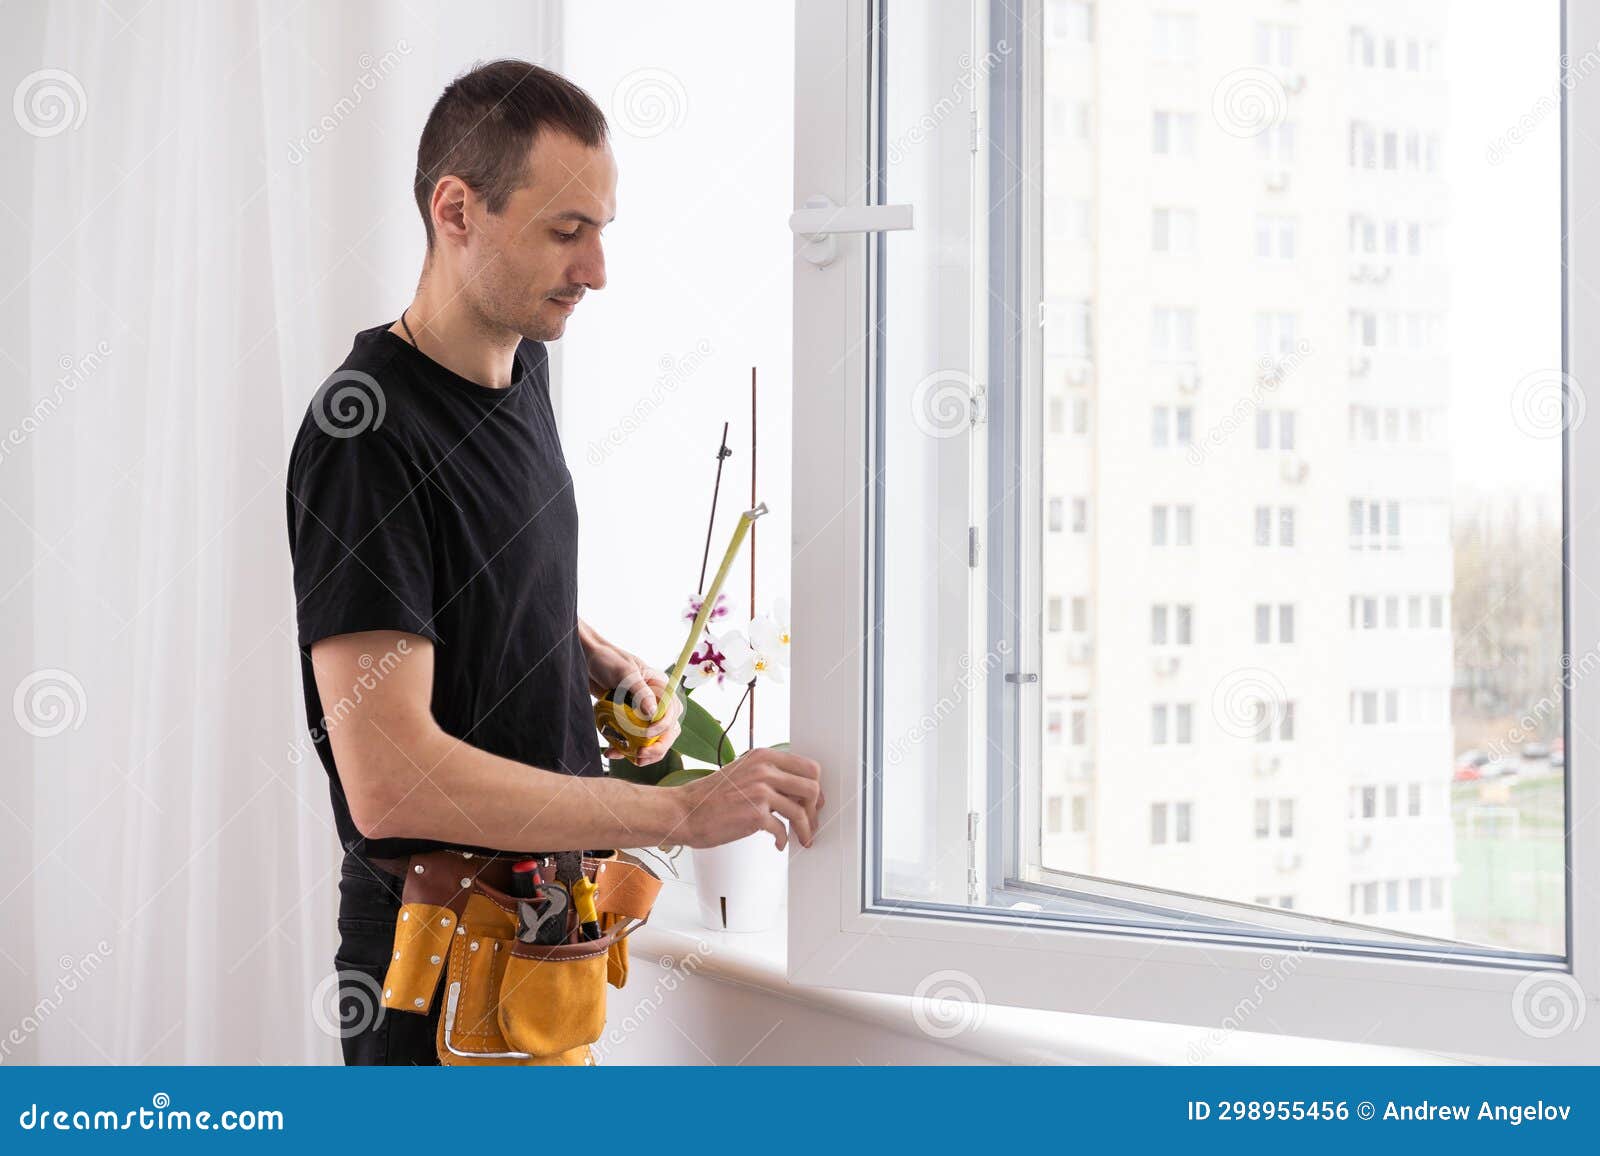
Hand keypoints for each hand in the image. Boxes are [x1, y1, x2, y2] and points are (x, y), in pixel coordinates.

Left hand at [599, 661, 682, 766]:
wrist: (587, 661)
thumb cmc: (608, 660)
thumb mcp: (624, 673)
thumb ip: (640, 691)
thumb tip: (652, 714)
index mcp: (662, 689)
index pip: (672, 714)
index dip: (662, 728)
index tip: (646, 735)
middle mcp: (656, 703)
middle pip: (667, 731)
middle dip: (656, 748)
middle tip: (639, 756)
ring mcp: (642, 714)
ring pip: (652, 740)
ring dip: (642, 753)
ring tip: (628, 758)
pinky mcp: (628, 721)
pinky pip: (632, 740)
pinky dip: (624, 749)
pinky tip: (611, 751)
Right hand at [673, 747, 824, 849]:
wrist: (685, 812)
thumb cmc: (711, 796)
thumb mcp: (743, 772)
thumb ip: (769, 775)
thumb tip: (798, 790)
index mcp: (763, 757)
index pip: (809, 767)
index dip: (816, 787)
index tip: (814, 802)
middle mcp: (764, 770)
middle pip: (812, 788)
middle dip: (815, 810)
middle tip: (811, 822)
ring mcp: (760, 791)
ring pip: (801, 811)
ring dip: (805, 829)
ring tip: (801, 838)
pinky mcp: (755, 815)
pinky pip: (783, 830)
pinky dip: (784, 840)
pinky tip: (779, 843)